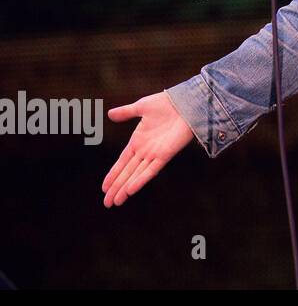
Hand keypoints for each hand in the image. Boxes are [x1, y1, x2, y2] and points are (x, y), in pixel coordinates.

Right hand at [101, 92, 195, 207]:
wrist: (185, 101)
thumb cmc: (166, 103)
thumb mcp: (141, 107)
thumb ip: (126, 112)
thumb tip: (109, 114)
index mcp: (138, 141)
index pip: (122, 162)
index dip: (113, 174)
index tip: (104, 187)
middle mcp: (145, 151)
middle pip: (127, 173)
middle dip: (116, 187)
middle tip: (107, 203)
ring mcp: (155, 154)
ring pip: (136, 175)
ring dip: (125, 188)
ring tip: (115, 202)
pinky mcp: (165, 154)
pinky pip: (151, 170)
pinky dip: (140, 180)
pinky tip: (130, 190)